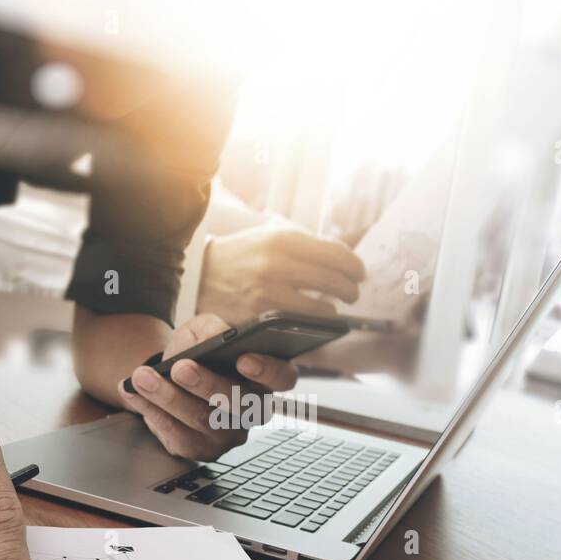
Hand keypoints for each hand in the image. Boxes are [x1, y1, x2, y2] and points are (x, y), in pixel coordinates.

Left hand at [117, 313, 297, 459]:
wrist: (170, 374)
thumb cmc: (196, 351)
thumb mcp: (203, 330)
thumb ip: (212, 329)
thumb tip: (217, 336)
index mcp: (264, 377)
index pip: (283, 377)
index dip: (267, 371)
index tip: (243, 359)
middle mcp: (254, 409)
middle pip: (240, 404)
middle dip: (207, 385)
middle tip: (180, 368)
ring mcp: (230, 434)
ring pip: (204, 421)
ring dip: (169, 398)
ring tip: (142, 377)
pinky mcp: (202, 449)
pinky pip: (179, 436)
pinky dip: (153, 413)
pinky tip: (135, 395)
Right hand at [198, 226, 364, 320]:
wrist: (201, 275)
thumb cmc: (243, 255)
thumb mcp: (271, 235)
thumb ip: (306, 243)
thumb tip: (345, 257)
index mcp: (283, 239)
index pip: (336, 254)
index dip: (354, 266)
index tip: (360, 273)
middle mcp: (277, 264)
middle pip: (334, 281)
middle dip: (350, 289)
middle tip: (353, 293)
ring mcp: (269, 293)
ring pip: (322, 308)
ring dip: (335, 310)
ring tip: (336, 307)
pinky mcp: (260, 317)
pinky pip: (301, 324)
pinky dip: (314, 323)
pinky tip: (316, 319)